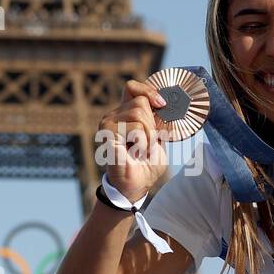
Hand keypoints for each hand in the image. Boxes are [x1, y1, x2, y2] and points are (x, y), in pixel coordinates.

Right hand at [96, 79, 169, 203]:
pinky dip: (142, 141)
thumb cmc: (146, 164)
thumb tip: (165, 104)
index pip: (132, 88)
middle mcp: (114, 115)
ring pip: (139, 113)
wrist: (136, 185)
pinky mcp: (108, 134)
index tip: (162, 104)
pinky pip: (134, 128)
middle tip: (148, 142)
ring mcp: (108, 123)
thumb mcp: (158, 138)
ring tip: (142, 149)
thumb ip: (159, 121)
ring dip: (148, 135)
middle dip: (153, 123)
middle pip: (140, 101)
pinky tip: (135, 152)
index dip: (148, 91)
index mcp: (125, 113)